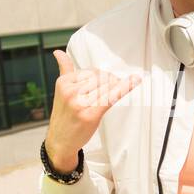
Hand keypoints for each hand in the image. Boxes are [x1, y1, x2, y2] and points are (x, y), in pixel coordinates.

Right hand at [43, 49, 139, 171]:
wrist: (60, 141)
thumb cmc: (64, 115)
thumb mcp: (62, 91)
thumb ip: (64, 69)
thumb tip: (58, 52)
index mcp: (63, 82)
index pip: (91, 71)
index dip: (103, 77)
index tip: (108, 83)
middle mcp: (70, 91)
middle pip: (100, 78)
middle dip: (110, 82)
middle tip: (112, 90)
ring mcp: (80, 104)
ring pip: (107, 86)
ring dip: (115, 88)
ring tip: (111, 95)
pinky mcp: (91, 115)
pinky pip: (112, 96)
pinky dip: (125, 87)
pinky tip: (135, 80)